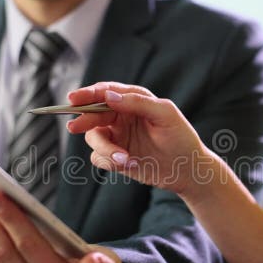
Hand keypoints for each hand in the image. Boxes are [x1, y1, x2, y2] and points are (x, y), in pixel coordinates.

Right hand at [66, 82, 208, 194]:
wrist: (187, 169)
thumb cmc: (180, 137)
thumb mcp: (165, 114)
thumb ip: (137, 102)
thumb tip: (109, 96)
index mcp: (132, 100)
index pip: (105, 93)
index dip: (88, 94)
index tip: (74, 98)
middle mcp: (121, 117)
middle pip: (93, 114)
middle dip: (84, 120)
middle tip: (75, 127)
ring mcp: (116, 137)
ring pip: (93, 138)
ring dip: (105, 148)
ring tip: (124, 158)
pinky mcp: (115, 157)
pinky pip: (99, 158)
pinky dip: (110, 161)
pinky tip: (130, 164)